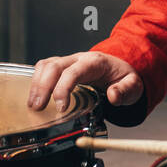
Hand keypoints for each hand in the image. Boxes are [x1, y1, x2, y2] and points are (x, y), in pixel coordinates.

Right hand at [29, 52, 143, 111]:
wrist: (121, 67)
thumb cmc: (123, 76)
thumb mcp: (133, 85)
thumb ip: (125, 90)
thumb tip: (113, 96)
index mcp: (95, 62)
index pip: (74, 71)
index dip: (63, 88)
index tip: (60, 107)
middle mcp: (79, 58)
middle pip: (54, 66)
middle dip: (43, 86)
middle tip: (38, 107)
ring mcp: (68, 61)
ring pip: (46, 65)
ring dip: (36, 84)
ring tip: (33, 104)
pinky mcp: (62, 66)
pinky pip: (44, 67)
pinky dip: (36, 80)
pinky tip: (34, 94)